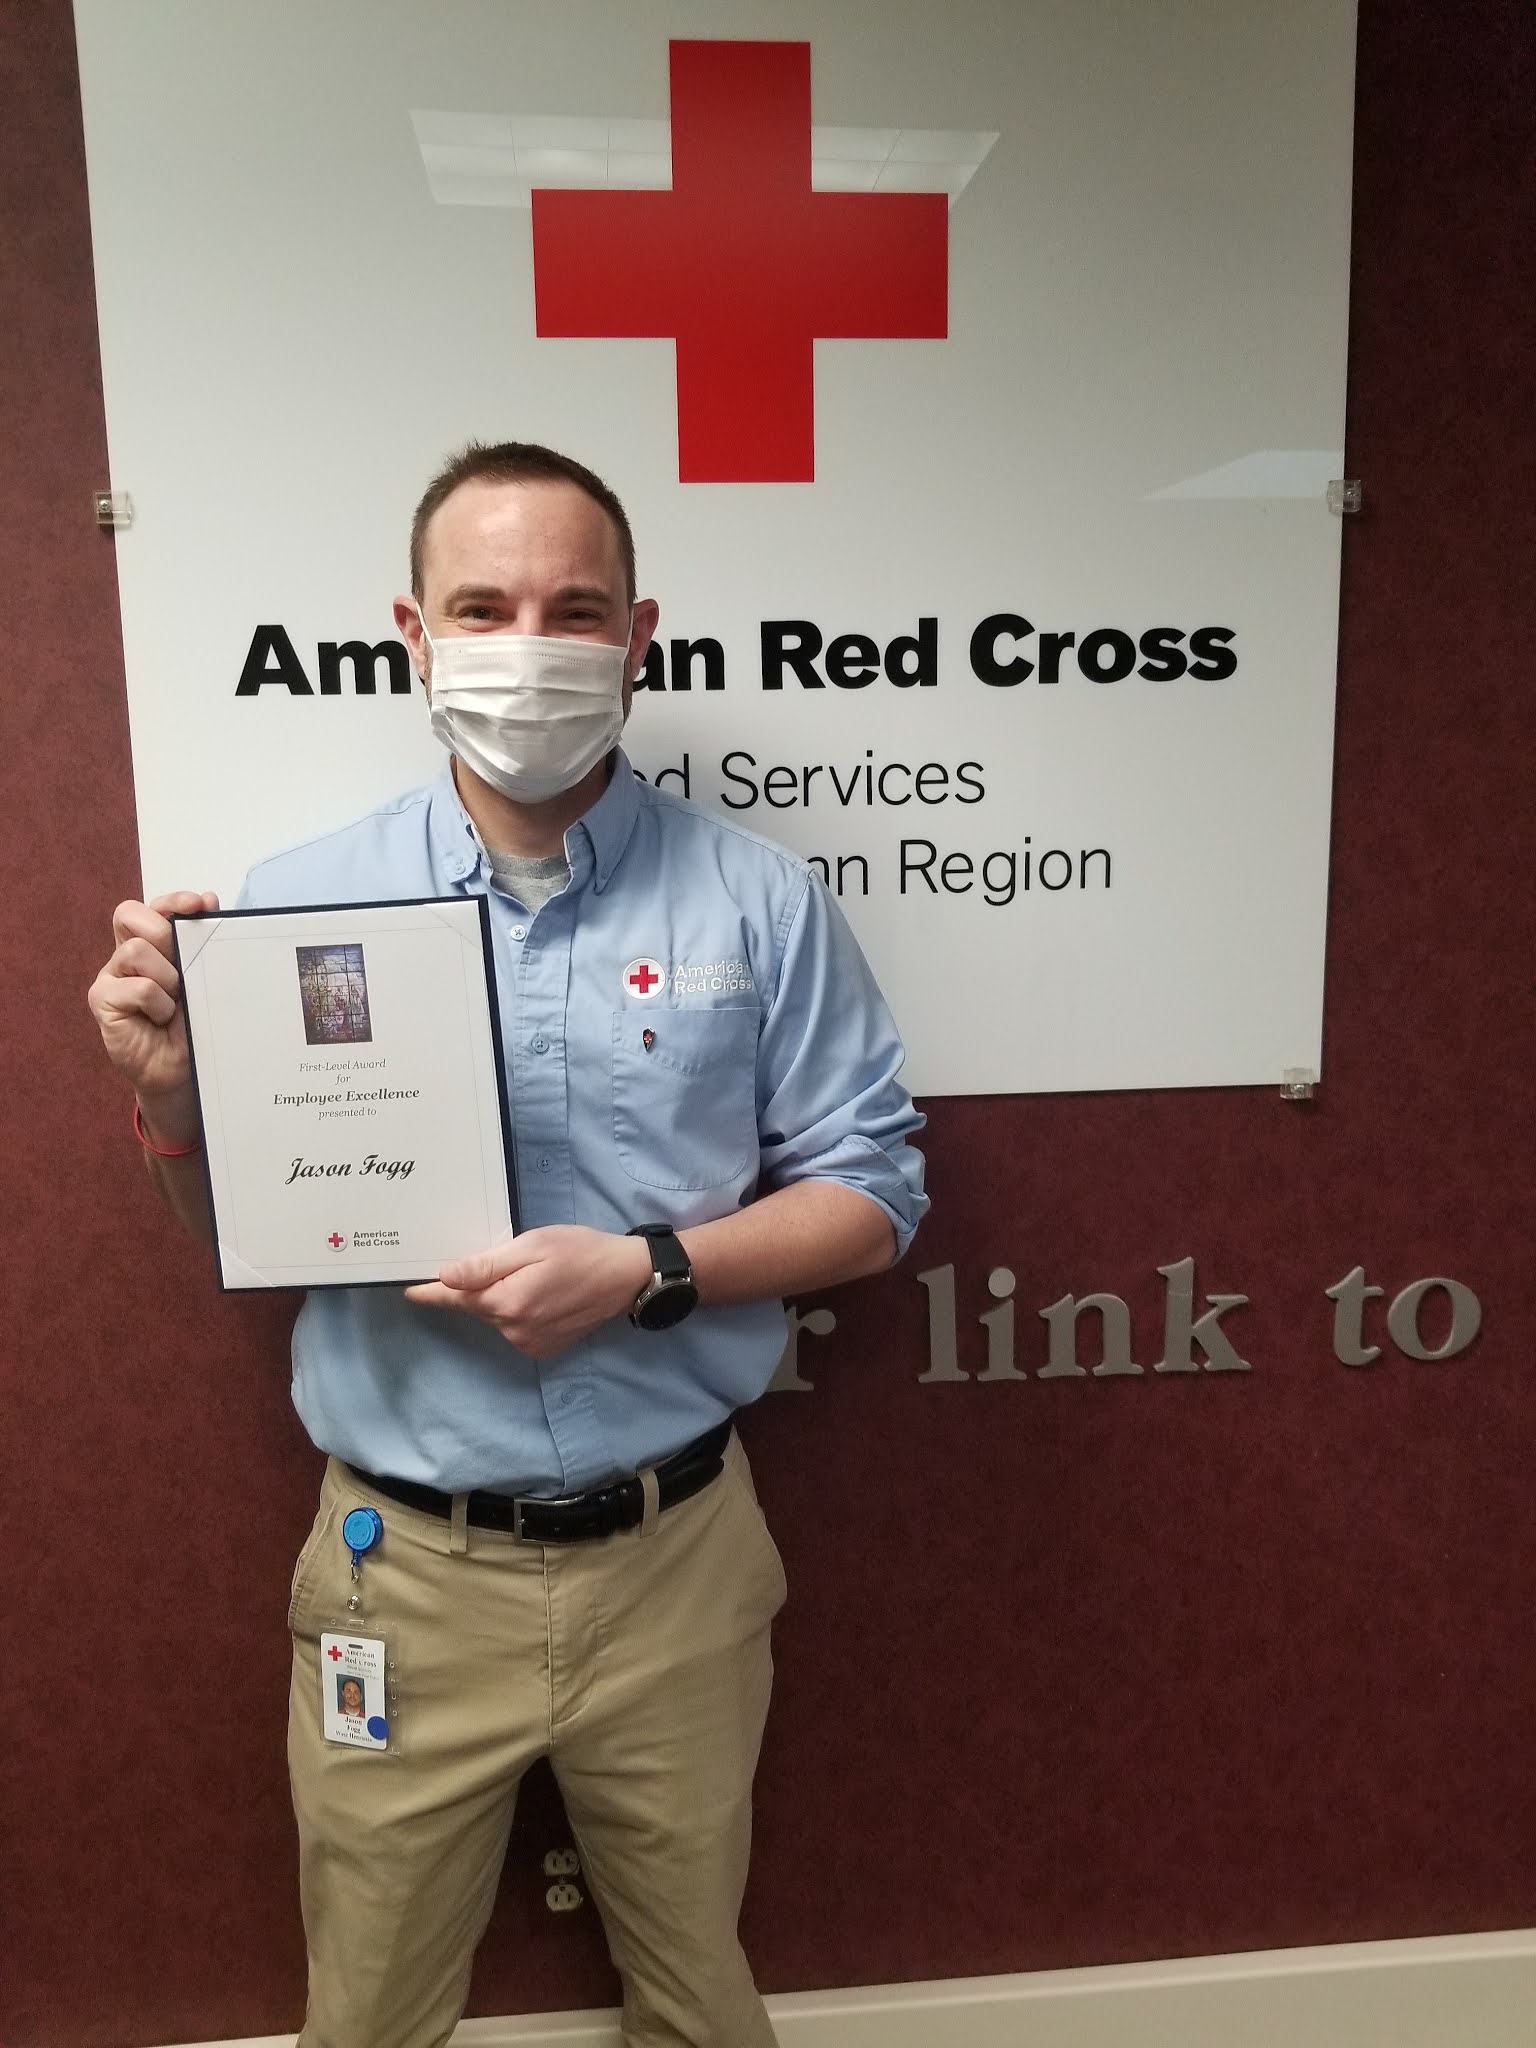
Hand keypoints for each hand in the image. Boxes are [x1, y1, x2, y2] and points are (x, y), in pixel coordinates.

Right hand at [88, 891, 218, 1143]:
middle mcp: (125, 957)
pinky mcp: (103, 1002)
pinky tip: (161, 1019)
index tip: (201, 905)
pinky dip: (158, 1003)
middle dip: (165, 933)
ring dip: (167, 978)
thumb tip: (208, 899)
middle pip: (131, 915)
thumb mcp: (202, 979)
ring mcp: (110, 978)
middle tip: (183, 965)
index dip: (172, 901)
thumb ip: (201, 942)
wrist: (182, 1074)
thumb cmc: (192, 1026)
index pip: (150, 908)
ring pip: (136, 950)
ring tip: (175, 1003)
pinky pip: (137, 987)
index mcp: (150, 947)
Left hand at [404, 1226, 653, 1358]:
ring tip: (531, 1275)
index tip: (408, 1291)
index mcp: (508, 1302)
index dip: (430, 1294)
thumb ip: (487, 1264)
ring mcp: (530, 1343)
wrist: (626, 1276)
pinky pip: (516, 1328)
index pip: (456, 1298)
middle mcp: (514, 1329)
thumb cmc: (581, 1250)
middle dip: (475, 1287)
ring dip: (500, 1299)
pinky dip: (518, 1312)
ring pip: (497, 1317)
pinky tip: (541, 1294)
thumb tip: (445, 1276)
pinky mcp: (544, 1348)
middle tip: (501, 1260)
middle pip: (477, 1306)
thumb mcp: (533, 1245)